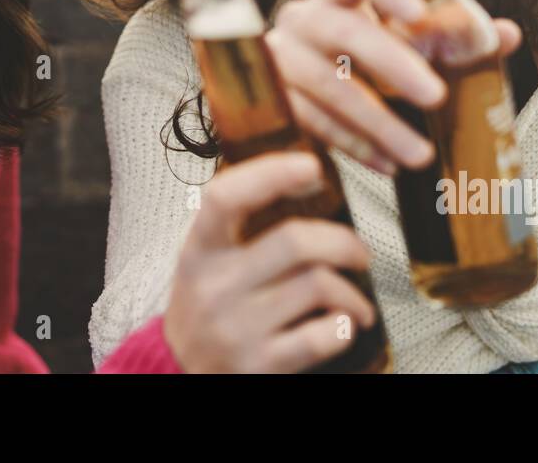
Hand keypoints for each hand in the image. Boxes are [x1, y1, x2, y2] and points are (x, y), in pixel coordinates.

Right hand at [164, 151, 376, 372]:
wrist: (178, 372)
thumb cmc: (206, 304)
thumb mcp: (206, 260)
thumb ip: (241, 224)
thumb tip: (309, 176)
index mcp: (199, 250)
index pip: (224, 197)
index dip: (270, 173)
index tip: (311, 166)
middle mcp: (214, 286)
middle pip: (294, 242)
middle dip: (344, 242)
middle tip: (360, 253)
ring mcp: (236, 328)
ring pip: (318, 286)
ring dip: (352, 292)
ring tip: (356, 302)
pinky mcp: (259, 365)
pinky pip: (323, 336)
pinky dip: (345, 325)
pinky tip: (343, 325)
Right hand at [265, 0, 521, 173]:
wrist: (299, 99)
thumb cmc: (360, 66)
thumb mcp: (404, 49)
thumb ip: (452, 39)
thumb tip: (505, 34)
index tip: (418, 12)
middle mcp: (303, 20)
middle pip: (343, 31)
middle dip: (392, 64)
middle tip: (435, 96)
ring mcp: (282, 60)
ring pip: (328, 85)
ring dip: (379, 121)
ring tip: (420, 152)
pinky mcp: (275, 101)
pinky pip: (314, 122)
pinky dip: (354, 145)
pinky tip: (387, 163)